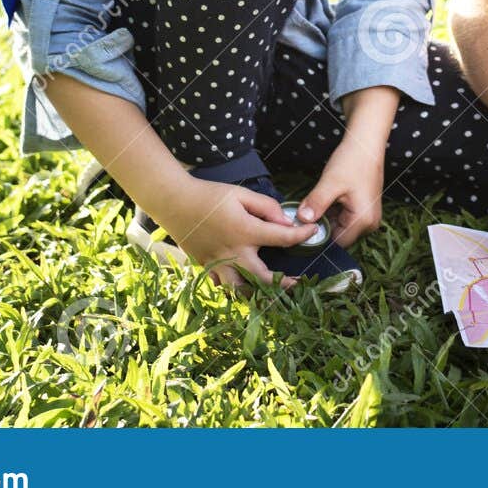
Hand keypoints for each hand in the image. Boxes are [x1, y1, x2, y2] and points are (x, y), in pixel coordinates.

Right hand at [154, 175, 319, 292]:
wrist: (174, 202)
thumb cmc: (209, 195)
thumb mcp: (241, 194)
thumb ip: (267, 207)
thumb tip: (286, 222)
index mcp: (245, 232)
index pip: (283, 238)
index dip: (302, 235)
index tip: (313, 231)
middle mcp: (233, 253)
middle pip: (264, 280)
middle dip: (285, 284)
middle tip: (299, 283)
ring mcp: (218, 264)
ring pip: (241, 291)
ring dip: (258, 293)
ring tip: (271, 292)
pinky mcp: (205, 268)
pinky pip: (222, 286)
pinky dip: (234, 288)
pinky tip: (244, 283)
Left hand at [298, 132, 384, 246]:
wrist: (366, 143)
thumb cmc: (352, 161)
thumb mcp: (331, 183)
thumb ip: (316, 203)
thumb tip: (301, 219)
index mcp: (363, 220)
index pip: (336, 243)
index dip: (318, 237)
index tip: (301, 228)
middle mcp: (368, 223)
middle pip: (338, 236)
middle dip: (321, 227)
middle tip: (304, 214)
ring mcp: (367, 216)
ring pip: (339, 226)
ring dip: (325, 219)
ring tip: (312, 205)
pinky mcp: (363, 208)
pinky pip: (344, 217)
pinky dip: (331, 212)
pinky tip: (323, 200)